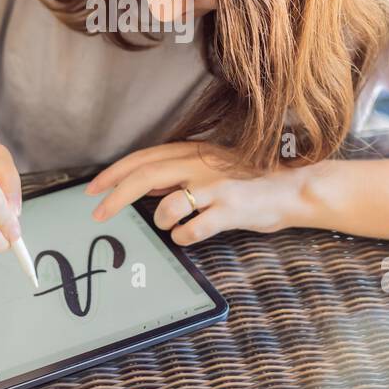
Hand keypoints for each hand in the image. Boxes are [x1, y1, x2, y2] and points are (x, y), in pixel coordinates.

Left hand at [85, 141, 308, 245]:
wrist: (296, 187)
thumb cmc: (252, 179)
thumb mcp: (211, 167)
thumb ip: (178, 173)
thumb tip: (144, 184)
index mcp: (193, 152)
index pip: (143, 159)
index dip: (114, 174)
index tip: (93, 189)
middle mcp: (200, 164)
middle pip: (144, 177)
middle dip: (115, 197)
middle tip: (97, 214)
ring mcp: (216, 187)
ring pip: (167, 206)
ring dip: (161, 221)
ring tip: (171, 226)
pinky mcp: (231, 210)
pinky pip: (193, 229)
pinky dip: (184, 236)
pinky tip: (189, 236)